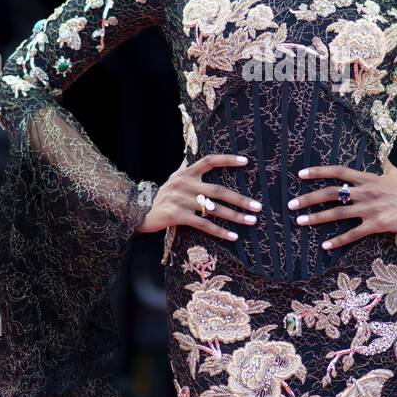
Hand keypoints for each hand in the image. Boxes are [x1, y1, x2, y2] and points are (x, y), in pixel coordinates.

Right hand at [138, 153, 261, 240]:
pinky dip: (220, 231)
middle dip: (240, 199)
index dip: (227, 160)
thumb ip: (190, 172)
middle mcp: (184, 184)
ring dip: (235, 216)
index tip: (246, 161)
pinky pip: (203, 225)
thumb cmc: (163, 197)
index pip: (209, 161)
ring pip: (214, 209)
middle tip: (258, 206)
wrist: (138, 211)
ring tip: (252, 221)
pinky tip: (233, 236)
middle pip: (218, 190)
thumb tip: (206, 159)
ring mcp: (180, 200)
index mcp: (186, 172)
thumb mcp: (175, 180)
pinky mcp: (177, 216)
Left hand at [288, 158, 396, 250]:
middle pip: (332, 193)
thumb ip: (384, 165)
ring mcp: (370, 208)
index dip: (318, 172)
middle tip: (291, 204)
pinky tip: (325, 246)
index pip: (338, 172)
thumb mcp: (395, 173)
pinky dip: (338, 240)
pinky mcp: (377, 224)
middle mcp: (365, 192)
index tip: (301, 174)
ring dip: (317, 218)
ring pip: (338, 213)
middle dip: (309, 198)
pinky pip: (353, 233)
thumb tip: (382, 155)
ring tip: (300, 222)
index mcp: (368, 178)